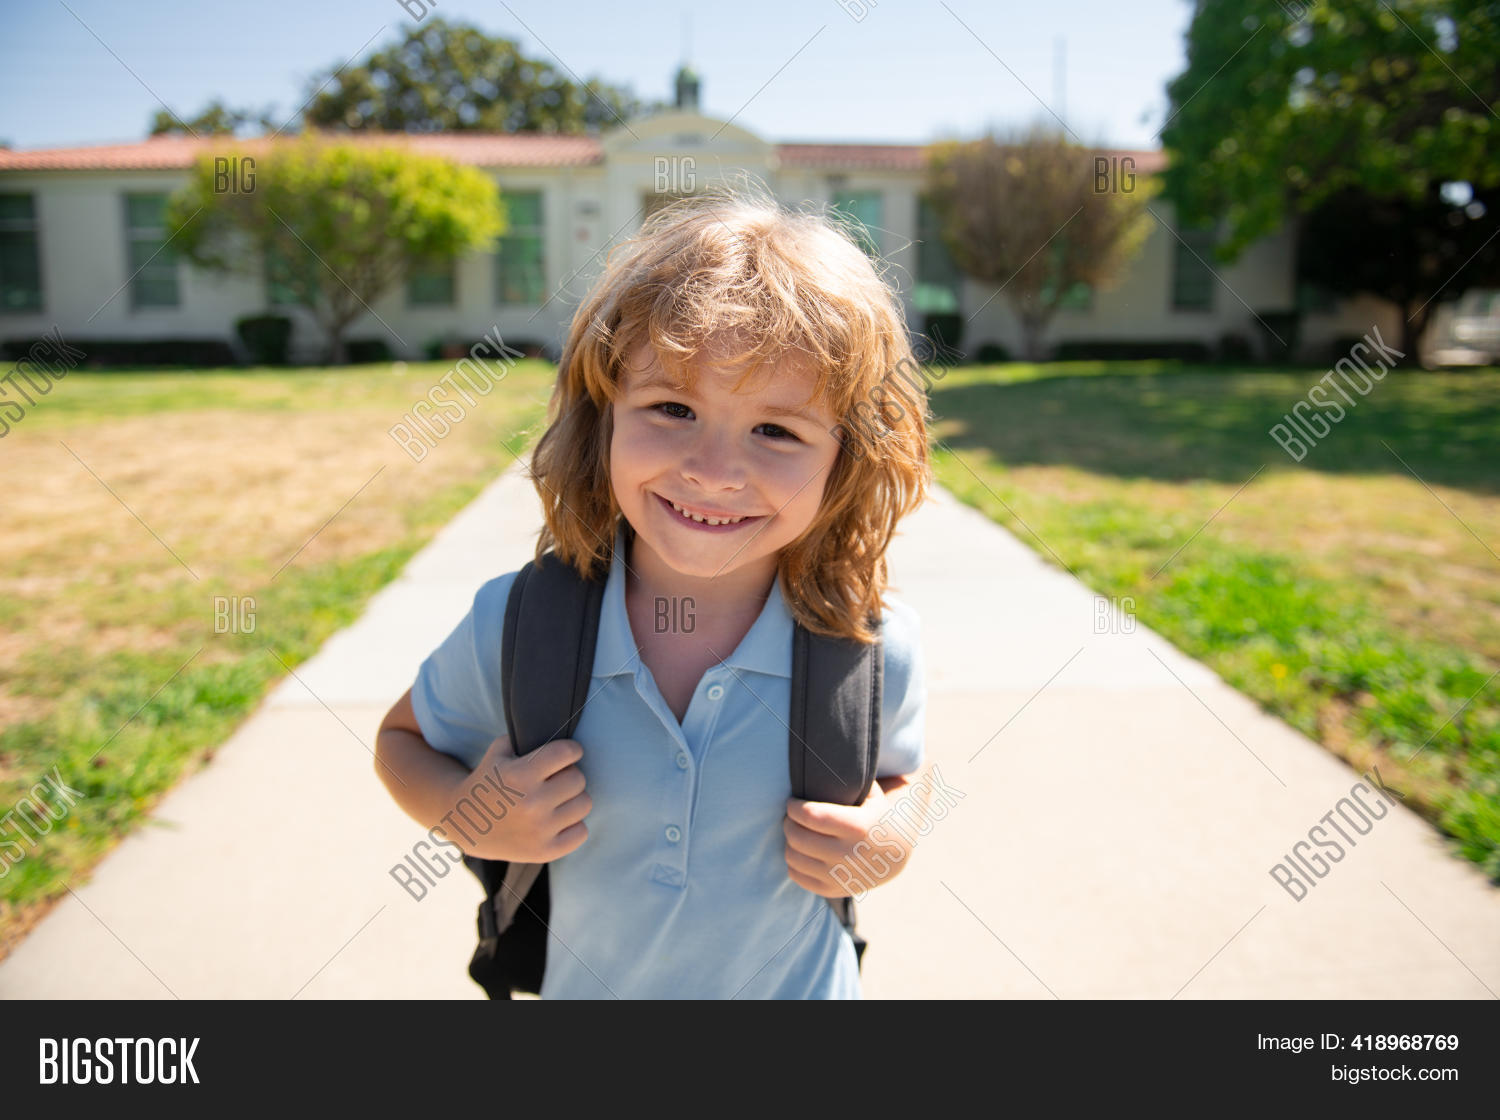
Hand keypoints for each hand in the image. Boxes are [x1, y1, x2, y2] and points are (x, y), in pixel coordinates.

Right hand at [438, 733, 590, 863]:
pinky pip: (581, 832)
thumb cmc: (488, 781)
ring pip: (584, 803)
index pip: (567, 753)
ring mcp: (539, 830)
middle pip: (578, 779)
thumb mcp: (499, 751)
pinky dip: (573, 825)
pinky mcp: (545, 851)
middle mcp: (531, 803)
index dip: (571, 750)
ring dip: (573, 799)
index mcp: (520, 775)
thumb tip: (560, 728)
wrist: (466, 824)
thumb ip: (526, 737)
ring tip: (557, 799)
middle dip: (569, 775)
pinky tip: (557, 820)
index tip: (567, 753)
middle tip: (556, 779)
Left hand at [783, 777, 910, 898]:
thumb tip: (820, 759)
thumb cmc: (879, 811)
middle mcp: (850, 855)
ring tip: (795, 830)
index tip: (792, 802)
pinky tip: (801, 850)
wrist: (899, 852)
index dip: (794, 807)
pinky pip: (798, 877)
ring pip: (794, 858)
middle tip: (791, 815)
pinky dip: (794, 862)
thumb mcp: (872, 791)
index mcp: (860, 826)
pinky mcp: (835, 891)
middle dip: (788, 822)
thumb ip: (850, 777)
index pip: (810, 816)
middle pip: (798, 837)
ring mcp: (842, 876)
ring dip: (789, 842)